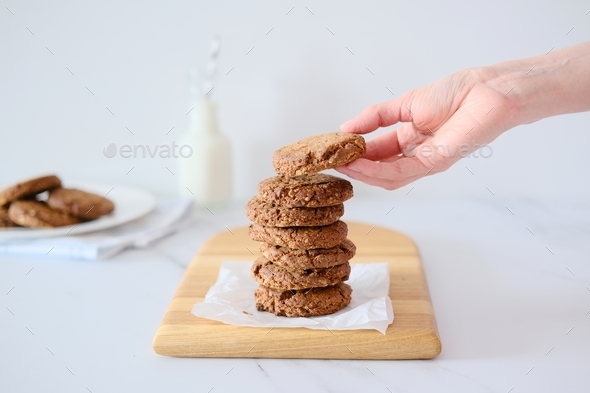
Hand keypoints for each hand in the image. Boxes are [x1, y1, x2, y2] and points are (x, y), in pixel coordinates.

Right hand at [336, 67, 516, 189]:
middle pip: (379, 169)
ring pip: (386, 176)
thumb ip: (376, 116)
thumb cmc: (457, 93)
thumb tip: (346, 128)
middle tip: (332, 161)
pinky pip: (401, 172)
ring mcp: (425, 162)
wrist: (487, 90)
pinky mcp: (434, 162)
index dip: (354, 153)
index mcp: (409, 140)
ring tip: (341, 164)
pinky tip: (360, 164)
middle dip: (354, 166)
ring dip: (362, 172)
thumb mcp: (405, 103)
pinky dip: (377, 170)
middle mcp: (415, 154)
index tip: (334, 150)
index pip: (376, 152)